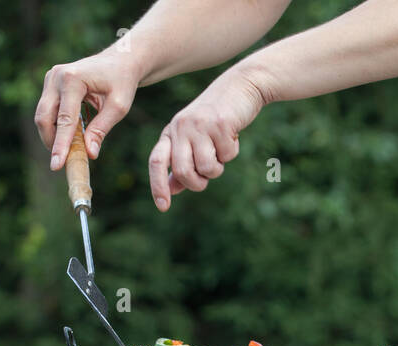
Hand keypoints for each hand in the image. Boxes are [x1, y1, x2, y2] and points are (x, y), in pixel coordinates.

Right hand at [35, 51, 142, 169]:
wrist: (119, 61)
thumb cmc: (122, 82)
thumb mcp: (118, 107)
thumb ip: (101, 129)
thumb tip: (89, 154)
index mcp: (73, 78)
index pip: (64, 119)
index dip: (60, 144)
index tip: (56, 166)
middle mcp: (56, 76)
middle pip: (44, 118)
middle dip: (52, 142)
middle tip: (63, 162)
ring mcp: (51, 79)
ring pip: (43, 116)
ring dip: (54, 135)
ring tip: (70, 148)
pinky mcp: (50, 84)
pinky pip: (48, 111)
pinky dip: (57, 127)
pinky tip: (70, 135)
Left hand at [148, 65, 269, 210]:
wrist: (240, 86)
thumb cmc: (216, 118)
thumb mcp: (195, 139)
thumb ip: (183, 162)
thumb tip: (172, 189)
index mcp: (171, 132)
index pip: (157, 161)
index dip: (158, 186)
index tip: (163, 207)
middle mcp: (181, 127)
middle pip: (182, 171)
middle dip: (197, 183)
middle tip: (207, 177)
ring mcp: (200, 125)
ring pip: (206, 168)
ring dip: (218, 168)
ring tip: (221, 151)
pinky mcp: (220, 123)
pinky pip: (227, 155)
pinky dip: (232, 152)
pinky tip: (233, 135)